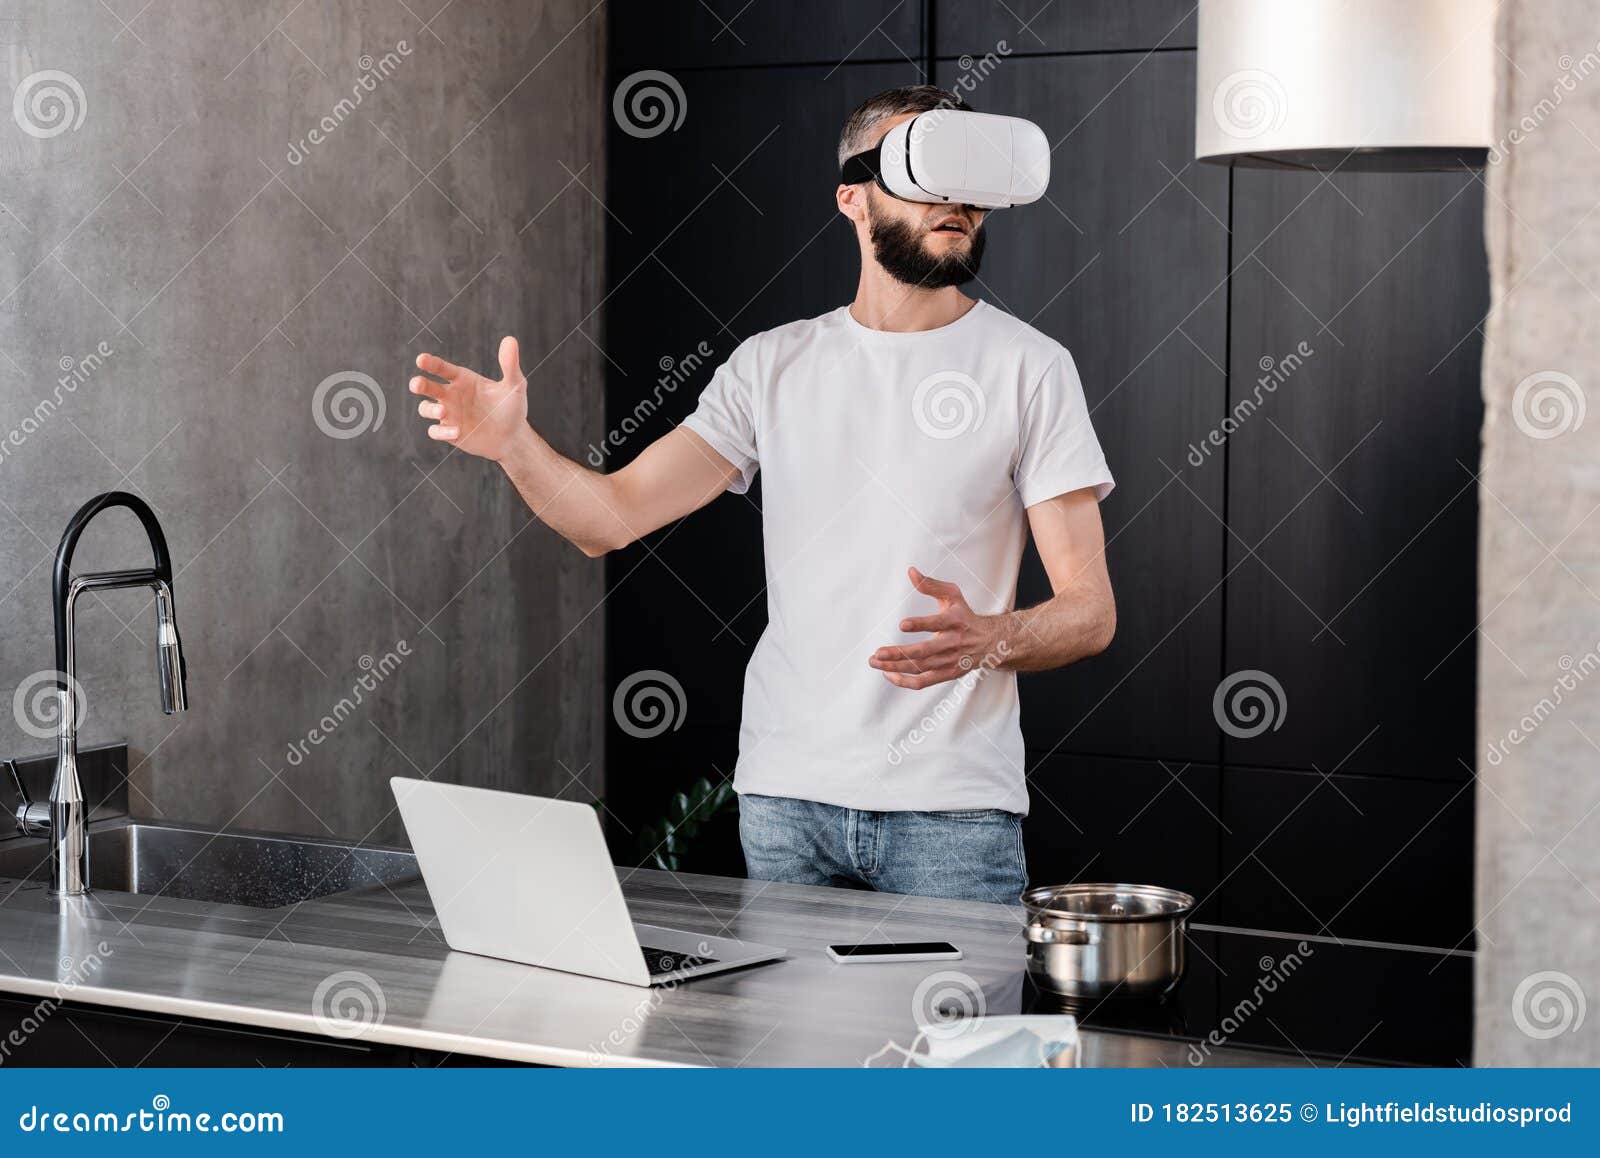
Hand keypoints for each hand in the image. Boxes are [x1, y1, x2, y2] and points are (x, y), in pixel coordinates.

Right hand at [411, 336, 529, 461]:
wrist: (513, 436)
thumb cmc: (512, 407)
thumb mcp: (514, 385)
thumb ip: (510, 364)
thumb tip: (510, 339)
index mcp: (462, 379)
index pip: (441, 368)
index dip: (430, 363)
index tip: (421, 359)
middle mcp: (451, 395)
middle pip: (427, 387)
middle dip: (419, 384)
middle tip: (416, 384)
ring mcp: (448, 414)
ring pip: (426, 409)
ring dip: (430, 409)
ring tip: (442, 411)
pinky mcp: (450, 434)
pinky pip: (436, 431)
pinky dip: (442, 431)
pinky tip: (456, 432)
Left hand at [868, 567, 1002, 689]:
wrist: (989, 641)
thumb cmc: (964, 615)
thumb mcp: (953, 595)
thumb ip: (931, 585)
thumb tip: (911, 571)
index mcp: (955, 621)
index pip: (937, 623)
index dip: (920, 624)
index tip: (902, 624)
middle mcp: (952, 643)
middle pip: (924, 652)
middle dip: (899, 653)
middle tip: (878, 652)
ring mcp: (949, 662)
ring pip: (919, 668)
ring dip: (895, 667)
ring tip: (875, 661)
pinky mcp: (946, 675)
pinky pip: (922, 682)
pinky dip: (903, 681)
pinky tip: (888, 673)